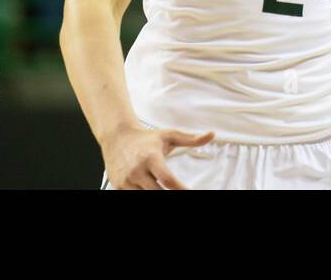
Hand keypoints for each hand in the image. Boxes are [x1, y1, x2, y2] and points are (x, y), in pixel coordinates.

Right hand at [101, 125, 215, 189]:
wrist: (117, 137)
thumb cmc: (146, 138)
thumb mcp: (169, 135)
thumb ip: (191, 139)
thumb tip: (212, 135)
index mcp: (151, 157)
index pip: (167, 179)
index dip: (180, 189)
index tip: (189, 191)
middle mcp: (137, 170)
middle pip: (156, 192)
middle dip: (169, 196)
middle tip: (180, 193)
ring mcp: (126, 180)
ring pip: (144, 197)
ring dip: (155, 195)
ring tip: (164, 190)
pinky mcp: (119, 186)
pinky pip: (133, 196)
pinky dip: (144, 194)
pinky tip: (151, 191)